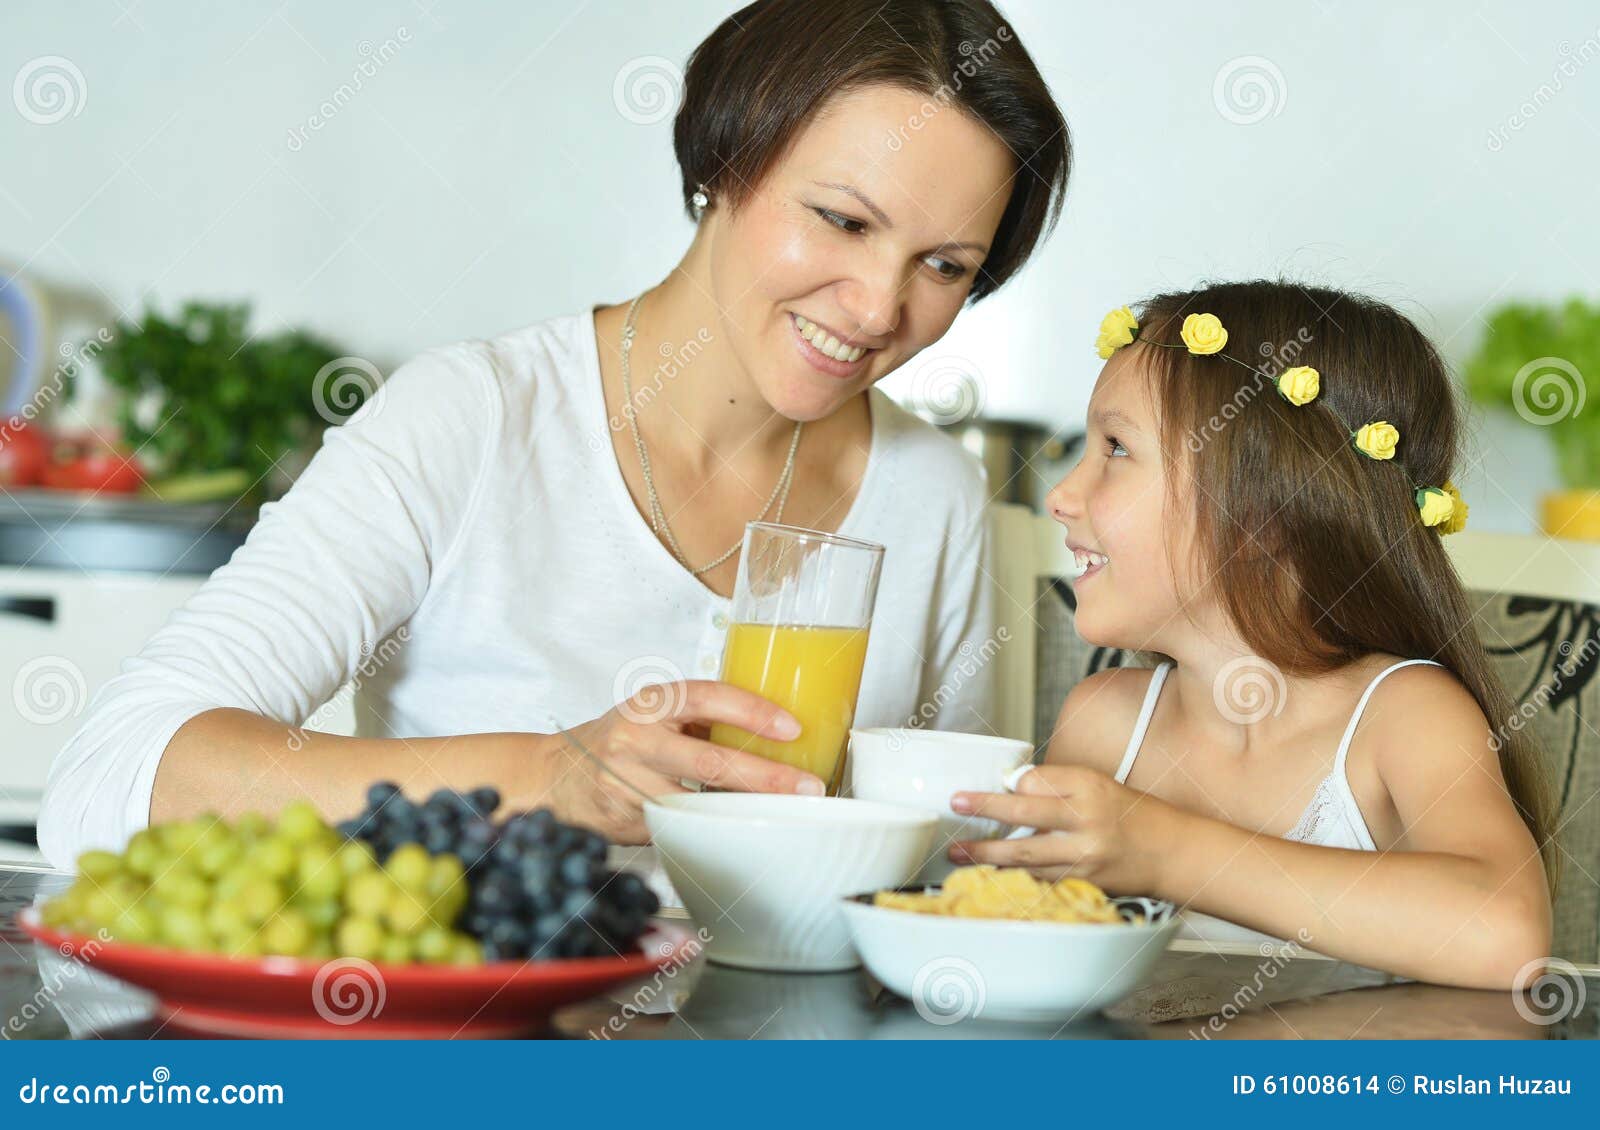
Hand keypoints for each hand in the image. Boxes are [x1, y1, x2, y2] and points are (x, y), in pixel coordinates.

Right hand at [538, 680, 822, 842]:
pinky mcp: (629, 820)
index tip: (791, 727)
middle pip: (711, 762)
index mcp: (652, 704)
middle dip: (766, 777)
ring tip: (786, 813)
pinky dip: (714, 829)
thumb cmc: (618, 740)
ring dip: (745, 811)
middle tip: (807, 786)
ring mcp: (630, 783)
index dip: (752, 711)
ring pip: (699, 804)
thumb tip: (772, 727)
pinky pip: (681, 827)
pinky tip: (741, 829)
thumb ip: (701, 716)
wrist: (555, 777)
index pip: (707, 697)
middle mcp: (637, 739)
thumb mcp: (654, 713)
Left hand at [947, 764, 1185, 895]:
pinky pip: (1041, 880)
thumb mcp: (1098, 784)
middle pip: (1026, 812)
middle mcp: (1086, 820)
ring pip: (1027, 855)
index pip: (1037, 780)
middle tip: (956, 804)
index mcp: (1089, 788)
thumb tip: (1011, 785)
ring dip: (988, 855)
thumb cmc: (1131, 814)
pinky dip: (1014, 879)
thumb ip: (1056, 784)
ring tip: (958, 854)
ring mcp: (1085, 856)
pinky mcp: (1084, 883)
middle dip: (986, 808)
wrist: (1171, 852)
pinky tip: (989, 879)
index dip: (1010, 784)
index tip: (988, 787)